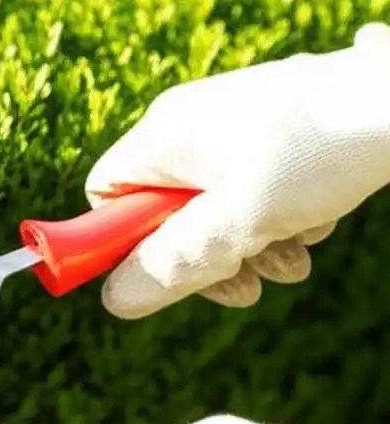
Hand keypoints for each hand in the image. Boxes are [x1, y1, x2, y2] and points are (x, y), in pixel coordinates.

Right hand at [87, 22, 389, 318]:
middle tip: (246, 288)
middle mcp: (190, 121)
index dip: (123, 243)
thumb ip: (173, 264)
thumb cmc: (317, 154)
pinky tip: (316, 222)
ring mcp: (236, 122)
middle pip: (167, 210)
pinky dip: (281, 215)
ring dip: (252, 245)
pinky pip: (256, 186)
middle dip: (206, 256)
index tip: (165, 276)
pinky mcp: (278, 127)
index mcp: (163, 134)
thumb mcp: (237, 224)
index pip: (106, 195)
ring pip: (218, 206)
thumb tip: (113, 302)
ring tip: (295, 258)